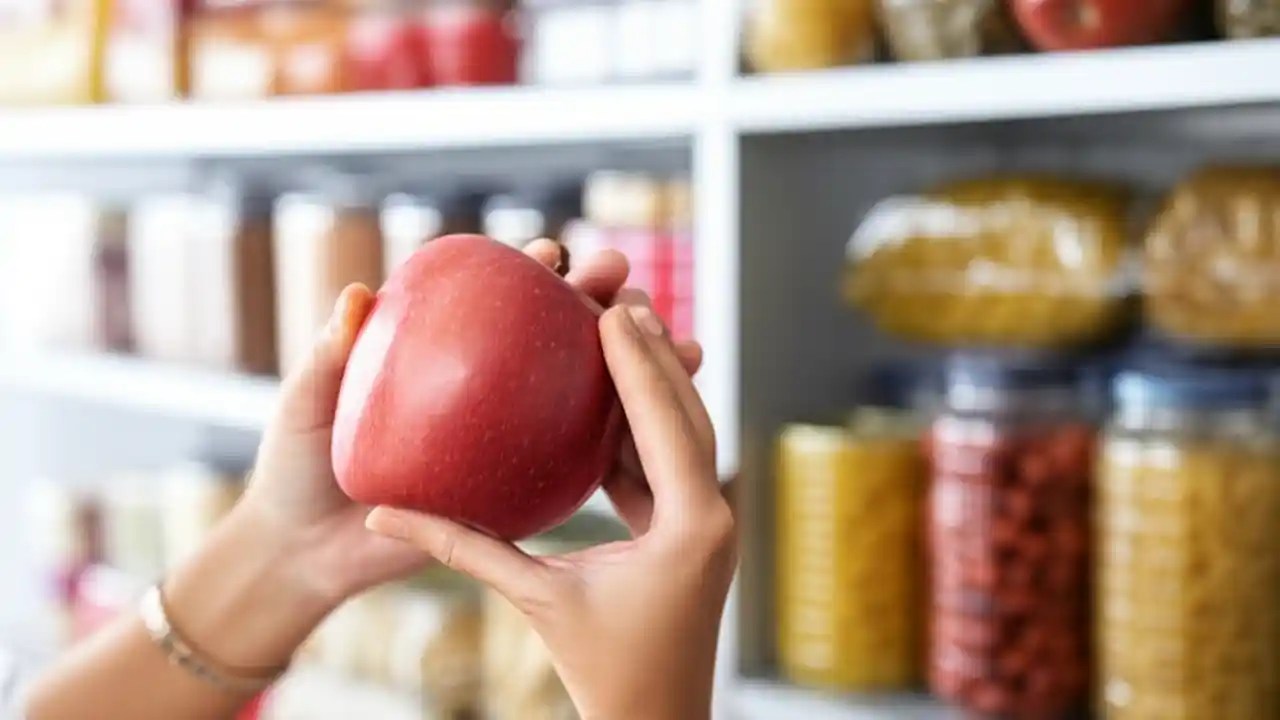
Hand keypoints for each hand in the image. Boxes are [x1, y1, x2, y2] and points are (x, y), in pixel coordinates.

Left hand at [239, 239, 636, 603]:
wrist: (304, 555)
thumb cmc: (296, 468)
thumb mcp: (305, 405)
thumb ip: (330, 356)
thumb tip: (360, 296)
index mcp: (443, 356)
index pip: (496, 299)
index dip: (530, 270)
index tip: (554, 255)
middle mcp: (485, 392)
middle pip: (554, 334)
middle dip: (602, 301)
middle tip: (626, 284)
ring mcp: (508, 441)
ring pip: (584, 392)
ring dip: (639, 368)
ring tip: (682, 348)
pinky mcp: (520, 492)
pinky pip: (574, 464)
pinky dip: (624, 443)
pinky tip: (663, 431)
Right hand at [365, 303, 736, 719]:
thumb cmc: (599, 670)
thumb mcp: (535, 600)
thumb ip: (465, 549)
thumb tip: (385, 515)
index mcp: (690, 527)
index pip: (666, 424)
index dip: (638, 364)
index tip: (614, 311)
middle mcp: (713, 516)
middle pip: (687, 415)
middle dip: (655, 357)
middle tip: (624, 299)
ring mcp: (709, 524)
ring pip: (684, 435)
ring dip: (652, 385)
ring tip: (622, 331)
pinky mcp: (692, 534)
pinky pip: (667, 465)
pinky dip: (640, 430)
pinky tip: (604, 400)